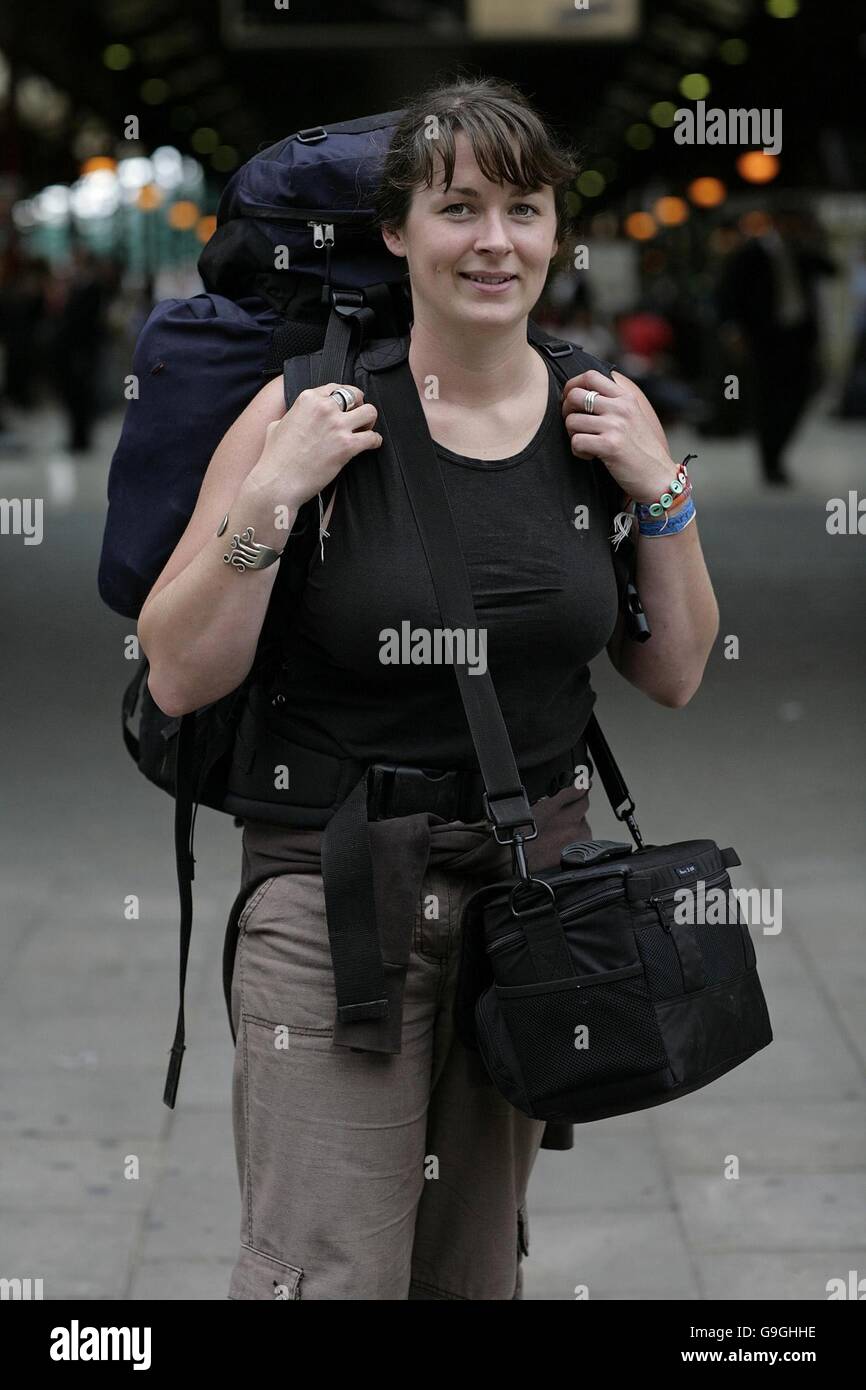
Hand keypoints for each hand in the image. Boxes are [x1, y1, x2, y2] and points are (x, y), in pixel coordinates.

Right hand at [246, 382, 382, 510]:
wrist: (278, 481)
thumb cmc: (274, 458)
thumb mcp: (277, 425)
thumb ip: (292, 416)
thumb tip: (295, 417)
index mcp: (307, 399)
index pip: (336, 388)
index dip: (344, 398)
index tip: (347, 406)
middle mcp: (324, 408)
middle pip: (356, 396)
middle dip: (359, 406)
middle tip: (357, 419)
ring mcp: (337, 426)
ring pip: (370, 412)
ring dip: (369, 421)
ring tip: (365, 431)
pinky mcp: (347, 446)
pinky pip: (373, 437)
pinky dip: (375, 441)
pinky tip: (371, 445)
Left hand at [561, 369, 675, 502]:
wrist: (658, 476)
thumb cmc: (641, 450)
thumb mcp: (632, 416)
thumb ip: (613, 402)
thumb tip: (579, 393)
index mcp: (626, 397)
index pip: (590, 376)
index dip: (572, 386)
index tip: (570, 400)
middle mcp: (621, 407)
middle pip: (575, 396)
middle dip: (566, 411)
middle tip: (574, 426)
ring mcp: (615, 425)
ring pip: (571, 421)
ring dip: (572, 435)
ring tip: (587, 444)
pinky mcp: (610, 445)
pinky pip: (576, 441)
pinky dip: (578, 451)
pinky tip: (591, 456)